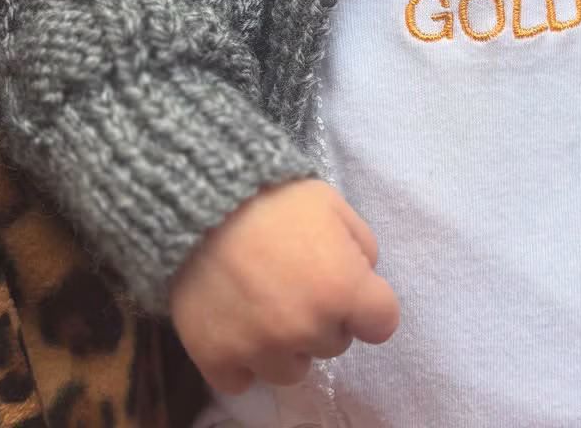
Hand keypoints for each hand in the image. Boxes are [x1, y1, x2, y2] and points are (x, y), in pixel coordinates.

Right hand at [169, 179, 399, 393]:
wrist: (198, 202)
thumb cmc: (273, 199)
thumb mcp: (332, 204)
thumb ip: (362, 244)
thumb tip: (364, 275)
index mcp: (343, 289)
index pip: (382, 323)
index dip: (368, 304)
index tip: (348, 289)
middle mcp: (306, 328)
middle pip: (335, 344)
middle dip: (324, 318)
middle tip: (297, 283)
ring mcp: (261, 350)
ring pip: (293, 370)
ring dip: (286, 345)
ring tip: (265, 305)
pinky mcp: (219, 361)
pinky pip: (244, 381)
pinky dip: (242, 359)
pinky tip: (236, 323)